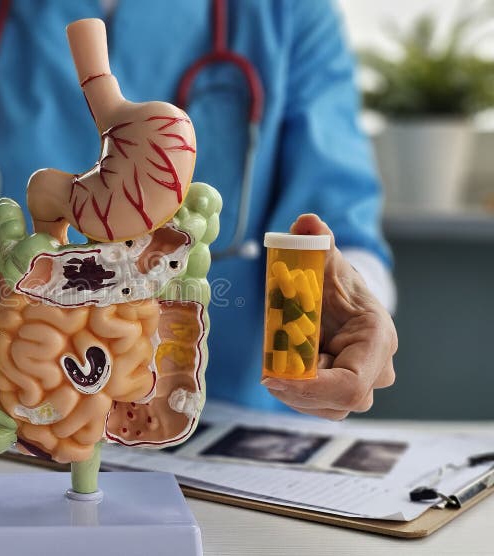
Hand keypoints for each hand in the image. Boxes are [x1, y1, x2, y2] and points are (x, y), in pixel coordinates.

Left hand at [261, 215, 396, 419]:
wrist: (342, 296)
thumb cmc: (334, 280)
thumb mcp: (324, 258)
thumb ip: (315, 240)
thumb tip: (306, 222)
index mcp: (377, 338)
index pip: (351, 384)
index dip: (310, 388)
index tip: (273, 378)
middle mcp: (379, 368)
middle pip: (340, 403)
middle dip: (299, 392)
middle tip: (268, 375)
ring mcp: (365, 384)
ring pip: (328, 410)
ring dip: (296, 396)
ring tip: (277, 369)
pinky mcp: (346, 393)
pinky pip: (320, 407)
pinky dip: (297, 395)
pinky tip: (283, 374)